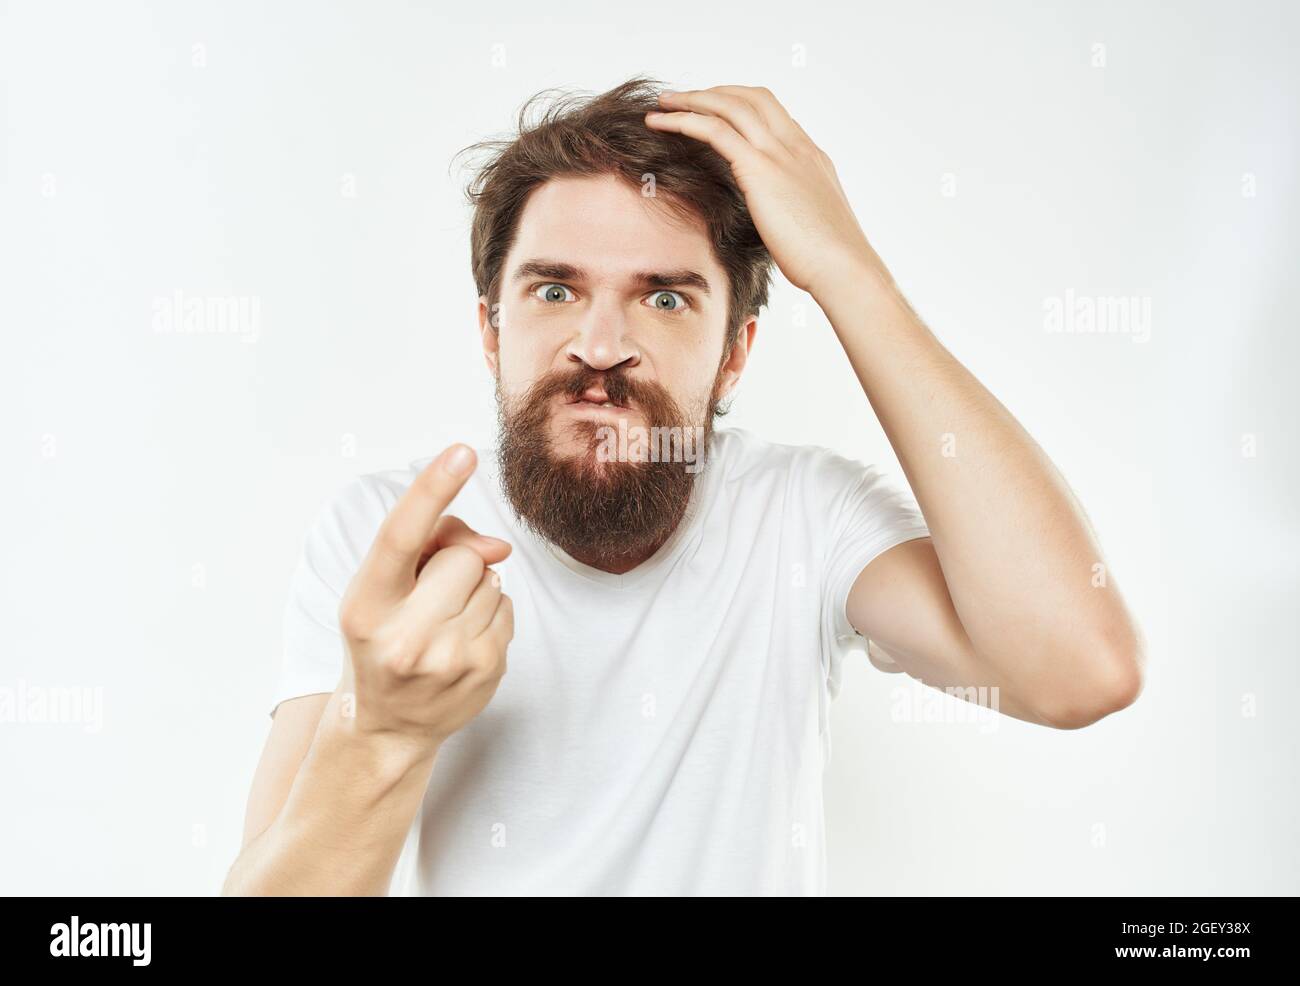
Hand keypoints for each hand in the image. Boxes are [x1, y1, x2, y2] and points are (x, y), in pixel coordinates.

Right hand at [335, 443, 514, 756]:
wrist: (387, 725)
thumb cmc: (383, 638)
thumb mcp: (381, 589)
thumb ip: (430, 545)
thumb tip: (498, 545)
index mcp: (366, 607)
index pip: (401, 536)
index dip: (432, 489)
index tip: (461, 452)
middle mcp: (404, 637)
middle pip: (463, 557)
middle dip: (455, 563)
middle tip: (430, 596)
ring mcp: (449, 659)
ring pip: (491, 579)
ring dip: (475, 589)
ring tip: (443, 621)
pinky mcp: (485, 671)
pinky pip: (508, 607)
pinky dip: (491, 614)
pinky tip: (462, 639)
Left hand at [645, 85, 884, 298]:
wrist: (844, 267)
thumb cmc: (830, 260)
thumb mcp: (811, 224)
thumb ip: (792, 211)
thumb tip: (775, 222)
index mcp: (810, 156)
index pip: (773, 113)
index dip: (740, 105)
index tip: (714, 111)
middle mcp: (796, 146)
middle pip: (750, 97)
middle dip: (714, 93)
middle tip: (682, 99)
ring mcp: (779, 153)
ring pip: (730, 106)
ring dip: (692, 100)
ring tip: (663, 103)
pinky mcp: (760, 169)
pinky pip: (715, 131)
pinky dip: (685, 121)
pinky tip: (661, 123)